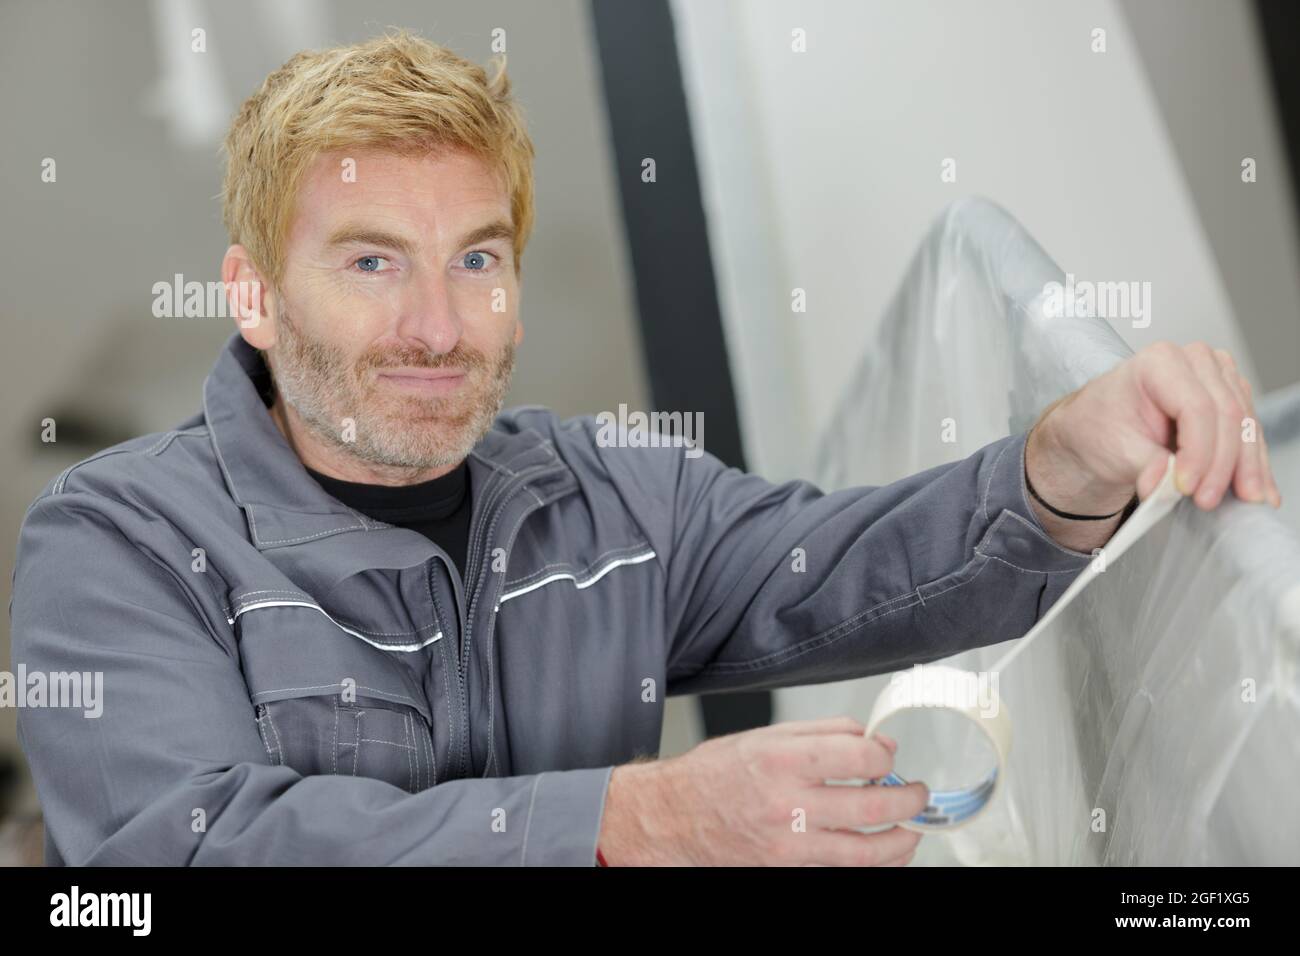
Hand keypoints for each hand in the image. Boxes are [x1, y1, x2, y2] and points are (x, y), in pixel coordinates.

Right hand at [596, 716, 926, 865]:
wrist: (672, 818)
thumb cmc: (714, 775)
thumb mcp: (764, 735)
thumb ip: (824, 732)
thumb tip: (873, 739)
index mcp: (783, 760)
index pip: (862, 758)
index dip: (886, 756)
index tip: (888, 757)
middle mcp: (788, 804)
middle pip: (873, 807)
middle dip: (909, 801)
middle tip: (917, 794)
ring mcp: (789, 844)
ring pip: (866, 852)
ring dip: (902, 841)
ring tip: (911, 829)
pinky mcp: (787, 869)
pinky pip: (842, 870)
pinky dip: (872, 863)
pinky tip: (881, 852)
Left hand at [1027, 341, 1280, 547]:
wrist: (1100, 429)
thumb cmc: (1102, 426)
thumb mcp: (1114, 447)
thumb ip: (1143, 464)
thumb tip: (1163, 485)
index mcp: (1159, 361)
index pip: (1195, 407)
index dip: (1198, 452)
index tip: (1187, 487)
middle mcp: (1195, 361)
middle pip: (1227, 415)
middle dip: (1222, 465)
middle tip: (1208, 500)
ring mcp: (1218, 377)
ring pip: (1246, 425)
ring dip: (1247, 467)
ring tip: (1245, 500)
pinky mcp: (1231, 398)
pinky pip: (1250, 432)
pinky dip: (1253, 464)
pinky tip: (1259, 490)